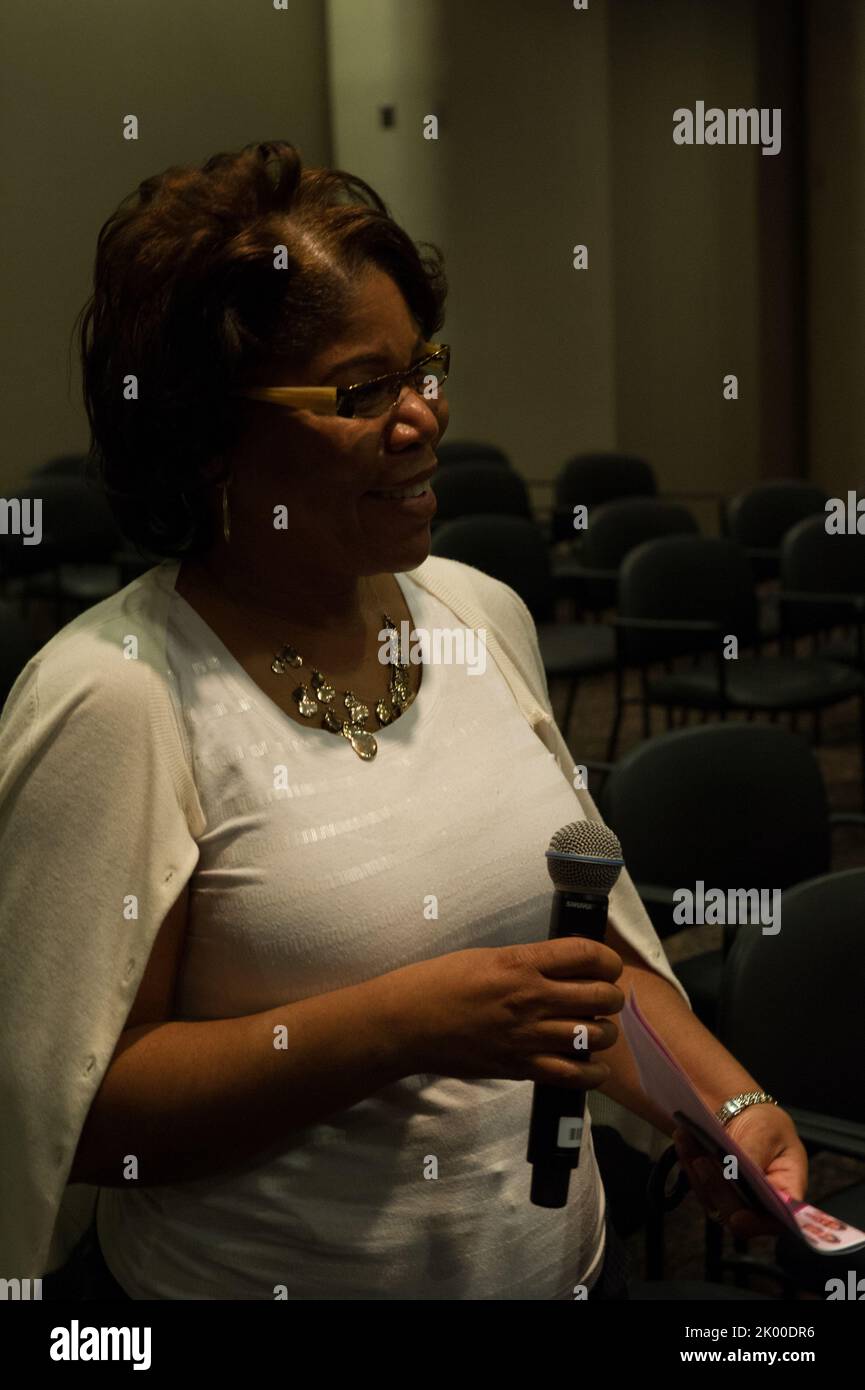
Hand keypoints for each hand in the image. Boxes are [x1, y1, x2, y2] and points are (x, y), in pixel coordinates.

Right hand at [384, 937, 624, 1086]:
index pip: (588, 955)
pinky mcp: (520, 1067)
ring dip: (603, 1032)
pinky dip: (592, 1072)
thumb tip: (563, 966)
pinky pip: (574, 1075)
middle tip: (602, 997)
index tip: (606, 965)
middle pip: (602, 996)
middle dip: (611, 995)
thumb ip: (527, 961)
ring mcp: (527, 1036)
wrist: (407, 1023)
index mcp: (521, 962)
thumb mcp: (486, 956)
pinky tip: (590, 1065)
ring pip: (595, 1036)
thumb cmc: (438, 982)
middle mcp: (531, 998)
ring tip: (592, 1028)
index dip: (608, 959)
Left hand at [673, 1104, 808, 1239]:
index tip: (739, 1217)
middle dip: (717, 1188)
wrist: (742, 1113)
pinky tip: (684, 1140)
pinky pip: (697, 1186)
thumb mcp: (768, 1132)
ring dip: (697, 1171)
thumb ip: (757, 1155)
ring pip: (711, 1201)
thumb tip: (743, 1175)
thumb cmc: (766, 1124)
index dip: (759, 1225)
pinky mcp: (711, 1192)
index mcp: (786, 1194)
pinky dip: (688, 1163)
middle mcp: (759, 1206)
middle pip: (736, 1215)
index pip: (777, 1221)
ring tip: (687, 1138)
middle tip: (702, 1161)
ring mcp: (733, 1202)